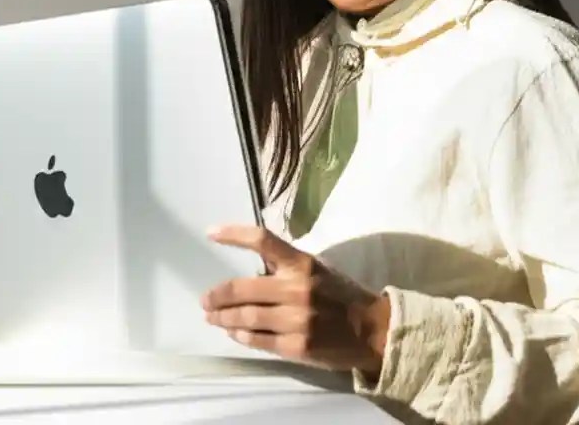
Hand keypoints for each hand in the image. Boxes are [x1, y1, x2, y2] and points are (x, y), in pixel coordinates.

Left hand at [201, 224, 390, 374]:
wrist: (373, 331)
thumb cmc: (342, 297)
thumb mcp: (318, 270)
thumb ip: (287, 267)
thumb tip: (252, 267)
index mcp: (303, 264)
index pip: (263, 241)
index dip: (233, 235)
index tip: (211, 233)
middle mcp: (298, 289)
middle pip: (242, 288)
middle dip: (217, 295)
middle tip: (205, 300)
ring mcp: (297, 320)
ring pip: (246, 317)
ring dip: (223, 317)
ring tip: (213, 317)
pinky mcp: (297, 346)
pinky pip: (258, 340)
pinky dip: (240, 335)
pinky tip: (233, 332)